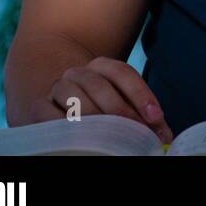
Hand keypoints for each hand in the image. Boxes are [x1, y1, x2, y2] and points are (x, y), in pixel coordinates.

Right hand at [32, 56, 173, 143]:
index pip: (123, 73)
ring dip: (95, 119)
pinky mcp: (39, 107)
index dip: (141, 94)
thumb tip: (165, 137)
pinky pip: (49, 114)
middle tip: (136, 135)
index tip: (155, 117)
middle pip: (100, 86)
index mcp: (101, 66)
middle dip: (121, 112)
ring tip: (111, 139)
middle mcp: (78, 73)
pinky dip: (64, 126)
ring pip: (76, 99)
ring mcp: (57, 89)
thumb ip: (142, 117)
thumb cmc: (96, 108)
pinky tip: (80, 138)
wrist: (53, 102)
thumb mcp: (119, 105)